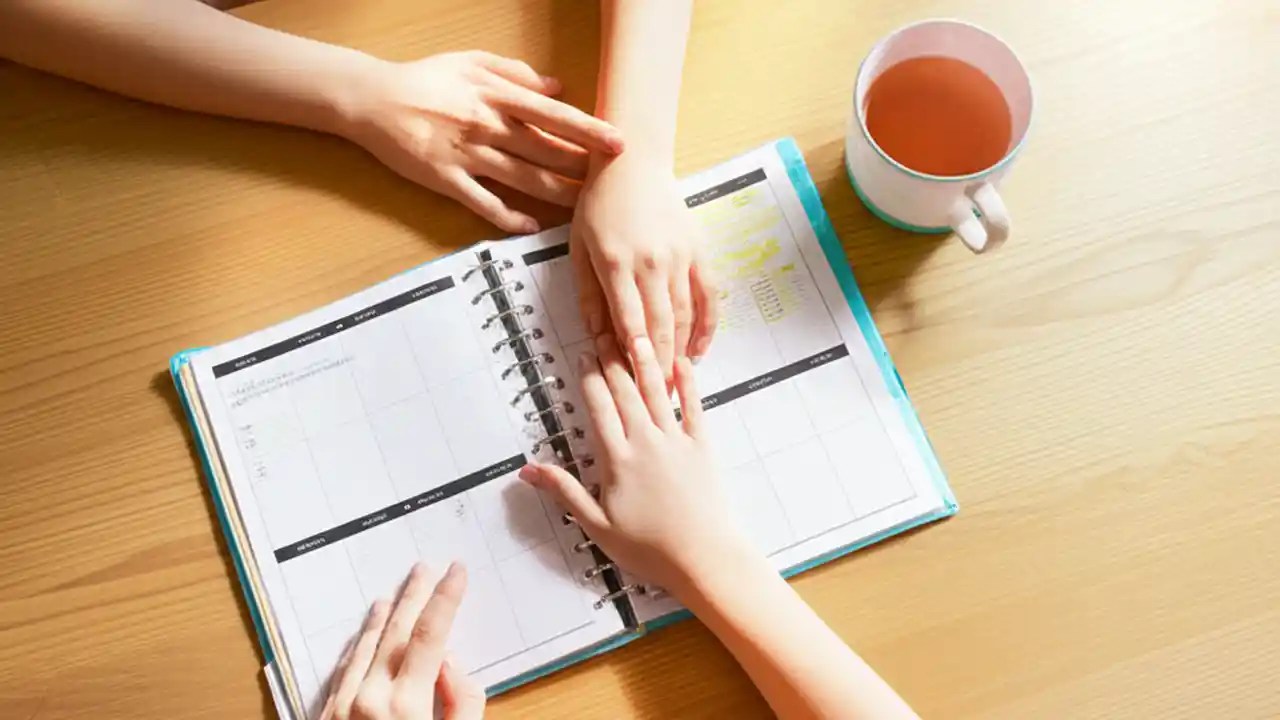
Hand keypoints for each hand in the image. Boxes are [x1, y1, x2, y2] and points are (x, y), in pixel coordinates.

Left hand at [320, 563, 483, 719]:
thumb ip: (462, 705)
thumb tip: (450, 663)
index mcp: (405, 705)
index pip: (429, 635)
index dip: (445, 599)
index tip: (456, 572)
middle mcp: (368, 698)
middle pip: (394, 632)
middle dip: (413, 596)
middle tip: (423, 569)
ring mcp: (340, 707)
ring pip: (362, 648)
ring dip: (380, 618)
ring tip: (391, 595)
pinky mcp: (324, 717)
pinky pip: (340, 672)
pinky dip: (355, 648)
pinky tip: (359, 638)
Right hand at [342, 51, 623, 233]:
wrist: (372, 99)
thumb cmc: (424, 78)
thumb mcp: (471, 61)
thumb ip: (516, 73)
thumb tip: (557, 88)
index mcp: (495, 95)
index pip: (554, 116)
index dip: (589, 131)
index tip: (618, 143)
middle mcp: (486, 126)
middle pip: (547, 153)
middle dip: (583, 170)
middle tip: (612, 184)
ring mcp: (467, 156)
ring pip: (524, 181)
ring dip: (558, 196)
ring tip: (585, 208)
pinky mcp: (446, 180)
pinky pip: (484, 204)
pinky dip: (509, 217)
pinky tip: (531, 227)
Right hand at [519, 335, 750, 593]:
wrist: (703, 558)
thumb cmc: (649, 549)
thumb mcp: (597, 525)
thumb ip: (564, 492)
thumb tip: (527, 471)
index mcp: (618, 460)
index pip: (599, 409)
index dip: (590, 381)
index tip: (583, 356)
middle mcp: (645, 443)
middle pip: (625, 393)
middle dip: (613, 362)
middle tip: (605, 334)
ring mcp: (676, 442)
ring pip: (656, 393)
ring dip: (645, 363)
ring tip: (636, 336)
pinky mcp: (702, 448)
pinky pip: (693, 408)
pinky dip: (688, 384)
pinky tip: (682, 363)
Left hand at [570, 154, 718, 379]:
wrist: (634, 162)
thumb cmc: (599, 205)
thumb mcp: (579, 248)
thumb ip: (589, 294)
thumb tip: (596, 337)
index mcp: (616, 261)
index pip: (628, 321)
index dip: (633, 357)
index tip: (635, 386)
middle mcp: (651, 262)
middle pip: (660, 326)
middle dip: (659, 367)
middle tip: (658, 400)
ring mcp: (679, 257)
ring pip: (684, 316)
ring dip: (680, 353)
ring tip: (675, 384)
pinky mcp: (698, 252)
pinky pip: (709, 297)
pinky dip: (706, 327)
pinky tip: (699, 352)